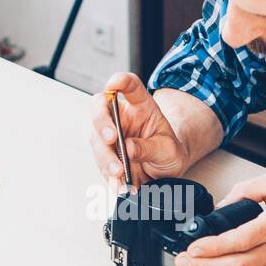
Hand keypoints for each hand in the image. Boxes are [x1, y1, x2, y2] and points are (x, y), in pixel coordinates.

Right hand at [89, 72, 187, 187]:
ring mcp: (110, 138)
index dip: (120, 81)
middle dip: (102, 124)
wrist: (165, 171)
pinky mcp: (106, 158)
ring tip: (119, 172)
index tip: (114, 83)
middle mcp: (121, 119)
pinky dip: (109, 176)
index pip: (130, 87)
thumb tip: (129, 149)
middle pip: (101, 111)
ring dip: (106, 157)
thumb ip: (150, 147)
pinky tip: (120, 185)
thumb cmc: (168, 152)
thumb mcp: (168, 149)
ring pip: (97, 141)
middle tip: (112, 138)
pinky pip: (101, 165)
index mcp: (140, 107)